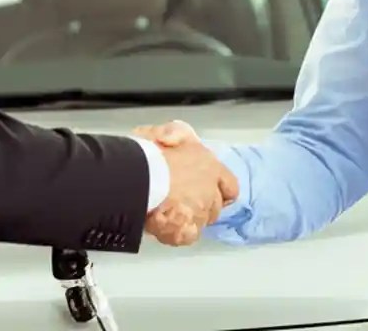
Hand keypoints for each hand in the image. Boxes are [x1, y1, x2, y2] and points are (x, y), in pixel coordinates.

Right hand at [135, 120, 237, 245]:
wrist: (138, 175)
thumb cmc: (152, 153)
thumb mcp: (169, 132)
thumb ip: (178, 135)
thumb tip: (172, 140)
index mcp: (211, 168)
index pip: (229, 187)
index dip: (219, 190)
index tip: (209, 190)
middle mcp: (210, 192)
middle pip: (214, 207)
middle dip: (202, 205)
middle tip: (181, 201)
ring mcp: (199, 213)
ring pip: (200, 221)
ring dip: (188, 218)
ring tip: (169, 212)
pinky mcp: (185, 230)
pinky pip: (187, 236)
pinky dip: (178, 233)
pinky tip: (166, 225)